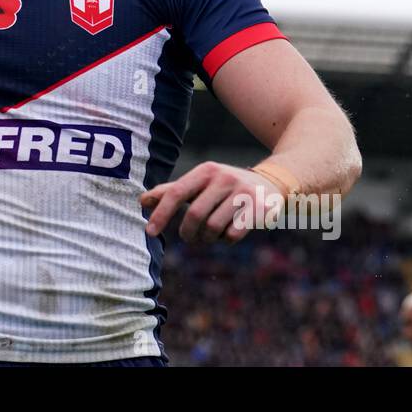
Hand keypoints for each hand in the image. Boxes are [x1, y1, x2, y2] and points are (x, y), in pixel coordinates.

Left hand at [140, 161, 283, 243]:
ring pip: (213, 228)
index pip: (176, 192)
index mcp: (206, 171)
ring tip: (209, 236)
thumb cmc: (225, 187)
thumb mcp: (200, 183)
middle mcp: (224, 178)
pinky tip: (229, 233)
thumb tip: (141, 201)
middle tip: (189, 238)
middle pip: (195, 215)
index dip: (161, 213)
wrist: (270, 183)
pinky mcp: (259, 209)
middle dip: (188, 233)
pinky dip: (226, 240)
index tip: (150, 232)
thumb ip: (172, 191)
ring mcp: (243, 193)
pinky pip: (233, 235)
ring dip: (207, 239)